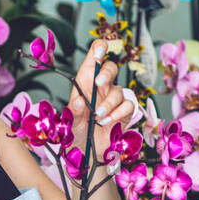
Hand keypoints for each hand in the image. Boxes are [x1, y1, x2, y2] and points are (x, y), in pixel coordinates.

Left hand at [67, 39, 139, 163]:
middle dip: (106, 73)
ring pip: (118, 91)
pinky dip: (118, 113)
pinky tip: (107, 122)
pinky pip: (128, 105)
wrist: (88, 151)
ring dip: (108, 103)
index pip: (94, 57)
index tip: (100, 48)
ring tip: (98, 116)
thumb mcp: (70, 122)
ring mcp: (114, 99)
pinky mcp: (124, 112)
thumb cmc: (78, 131)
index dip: (99, 49)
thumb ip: (74, 112)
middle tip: (98, 83)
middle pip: (111, 68)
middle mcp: (101, 87)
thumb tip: (78, 102)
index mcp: (86, 81)